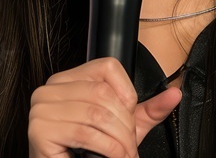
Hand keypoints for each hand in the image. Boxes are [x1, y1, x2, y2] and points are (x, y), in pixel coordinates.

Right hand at [28, 57, 181, 157]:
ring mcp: (42, 107)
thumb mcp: (122, 127)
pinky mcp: (40, 130)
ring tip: (124, 155)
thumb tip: (175, 94)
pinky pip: (85, 133)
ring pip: (97, 114)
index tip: (129, 118)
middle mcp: (51, 88)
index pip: (107, 67)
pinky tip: (114, 157)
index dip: (126, 93)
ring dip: (119, 141)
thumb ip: (147, 110)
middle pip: (103, 93)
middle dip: (125, 125)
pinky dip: (108, 149)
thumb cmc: (86, 152)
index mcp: (67, 79)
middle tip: (130, 146)